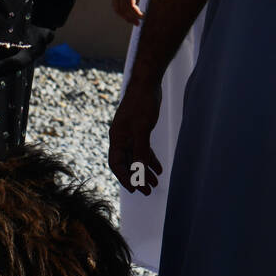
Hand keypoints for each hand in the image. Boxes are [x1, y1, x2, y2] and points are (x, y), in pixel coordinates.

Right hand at [109, 75, 162, 194]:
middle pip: (127, 163)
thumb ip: (140, 150)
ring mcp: (130, 134)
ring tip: (155, 183)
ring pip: (136, 157)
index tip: (135, 189)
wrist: (147, 83)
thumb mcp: (142, 129)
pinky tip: (159, 168)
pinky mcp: (140, 130)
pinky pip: (143, 149)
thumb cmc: (142, 103)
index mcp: (117, 138)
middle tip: (147, 191)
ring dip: (145, 170)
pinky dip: (150, 159)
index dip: (125, 178)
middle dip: (137, 178)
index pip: (117, 164)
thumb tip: (139, 170)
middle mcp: (121, 138)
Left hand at [111, 0, 145, 24]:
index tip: (130, 19)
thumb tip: (139, 0)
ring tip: (140, 21)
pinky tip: (142, 15)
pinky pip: (130, 4)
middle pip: (119, 9)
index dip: (122, 15)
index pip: (116, 6)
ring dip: (132, 17)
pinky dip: (136, 12)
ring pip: (125, 8)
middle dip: (127, 18)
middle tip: (136, 24)